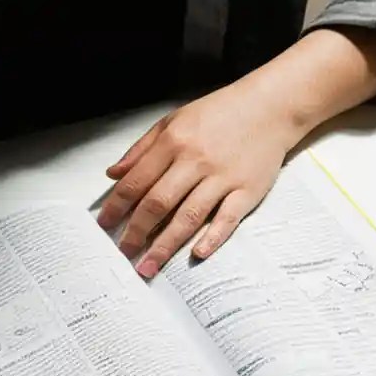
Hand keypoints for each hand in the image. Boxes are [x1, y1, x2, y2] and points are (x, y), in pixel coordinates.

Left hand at [96, 79, 306, 276]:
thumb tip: (113, 174)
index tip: (105, 225)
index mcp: (174, 142)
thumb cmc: (219, 114)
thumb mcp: (174, 120)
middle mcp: (196, 161)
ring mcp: (223, 177)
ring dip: (166, 245)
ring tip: (148, 267)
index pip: (137, 180)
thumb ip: (142, 148)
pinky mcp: (247, 190)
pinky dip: (213, 237)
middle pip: (159, 203)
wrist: (270, 107)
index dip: (117, 206)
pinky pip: (228, 218)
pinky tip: (197, 254)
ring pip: (189, 216)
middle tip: (124, 252)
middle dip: (137, 232)